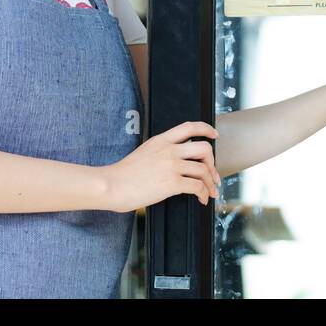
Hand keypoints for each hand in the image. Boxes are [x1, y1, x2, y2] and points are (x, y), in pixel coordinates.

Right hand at [101, 121, 220, 212]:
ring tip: (210, 191)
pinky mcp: (171, 183)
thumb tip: (176, 162)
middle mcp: (169, 150)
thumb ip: (161, 152)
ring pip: (203, 170)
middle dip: (212, 163)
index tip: (214, 135)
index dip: (206, 129)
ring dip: (210, 183)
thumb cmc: (123, 174)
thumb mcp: (144, 153)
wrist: (112, 185)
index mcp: (161, 140)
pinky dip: (204, 194)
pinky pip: (197, 187)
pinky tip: (201, 199)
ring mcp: (171, 166)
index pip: (189, 127)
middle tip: (213, 174)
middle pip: (204, 148)